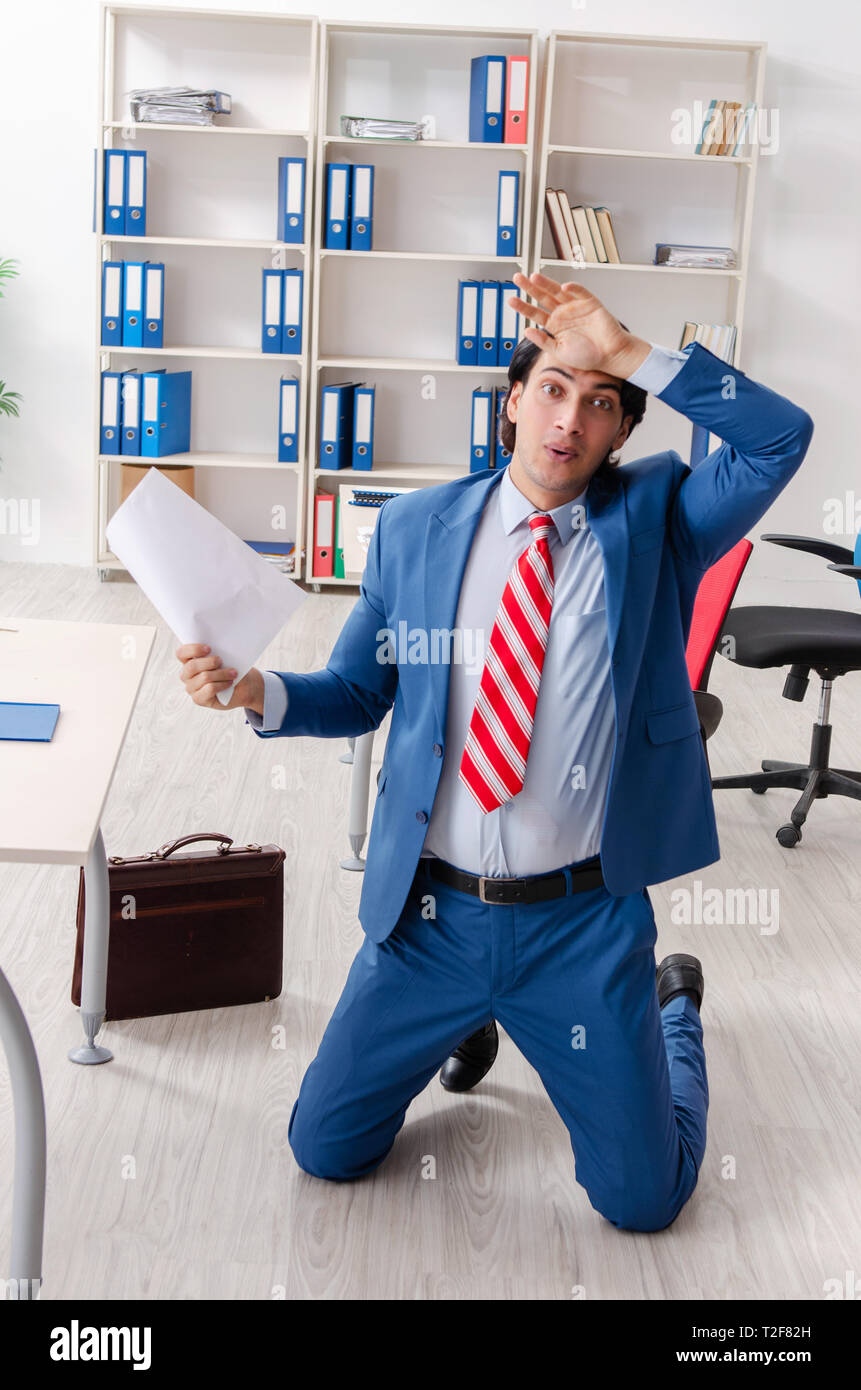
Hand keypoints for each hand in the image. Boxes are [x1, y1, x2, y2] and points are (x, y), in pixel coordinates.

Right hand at [176, 643, 263, 713]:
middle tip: (222, 661)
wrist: (241, 689)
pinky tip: (229, 683)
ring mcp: (191, 688)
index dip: (193, 649)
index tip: (209, 648)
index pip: (181, 653)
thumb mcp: (225, 658)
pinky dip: (222, 684)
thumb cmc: (230, 670)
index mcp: (189, 661)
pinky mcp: (198, 699)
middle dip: (210, 662)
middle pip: (192, 666)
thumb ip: (217, 653)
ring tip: (233, 673)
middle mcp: (187, 675)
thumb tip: (220, 649)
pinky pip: (210, 689)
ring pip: (204, 677)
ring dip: (221, 673)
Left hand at [509, 272, 648, 379]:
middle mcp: (563, 314)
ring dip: (546, 284)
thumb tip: (526, 331)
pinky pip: (580, 293)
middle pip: (543, 297)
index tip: (511, 300)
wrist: (610, 355)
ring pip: (558, 291)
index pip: (535, 313)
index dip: (523, 307)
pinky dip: (573, 289)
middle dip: (530, 288)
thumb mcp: (559, 351)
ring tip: (534, 277)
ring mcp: (576, 307)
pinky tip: (564, 287)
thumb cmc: (588, 357)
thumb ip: (543, 341)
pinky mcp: (590, 303)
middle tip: (518, 278)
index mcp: (555, 326)